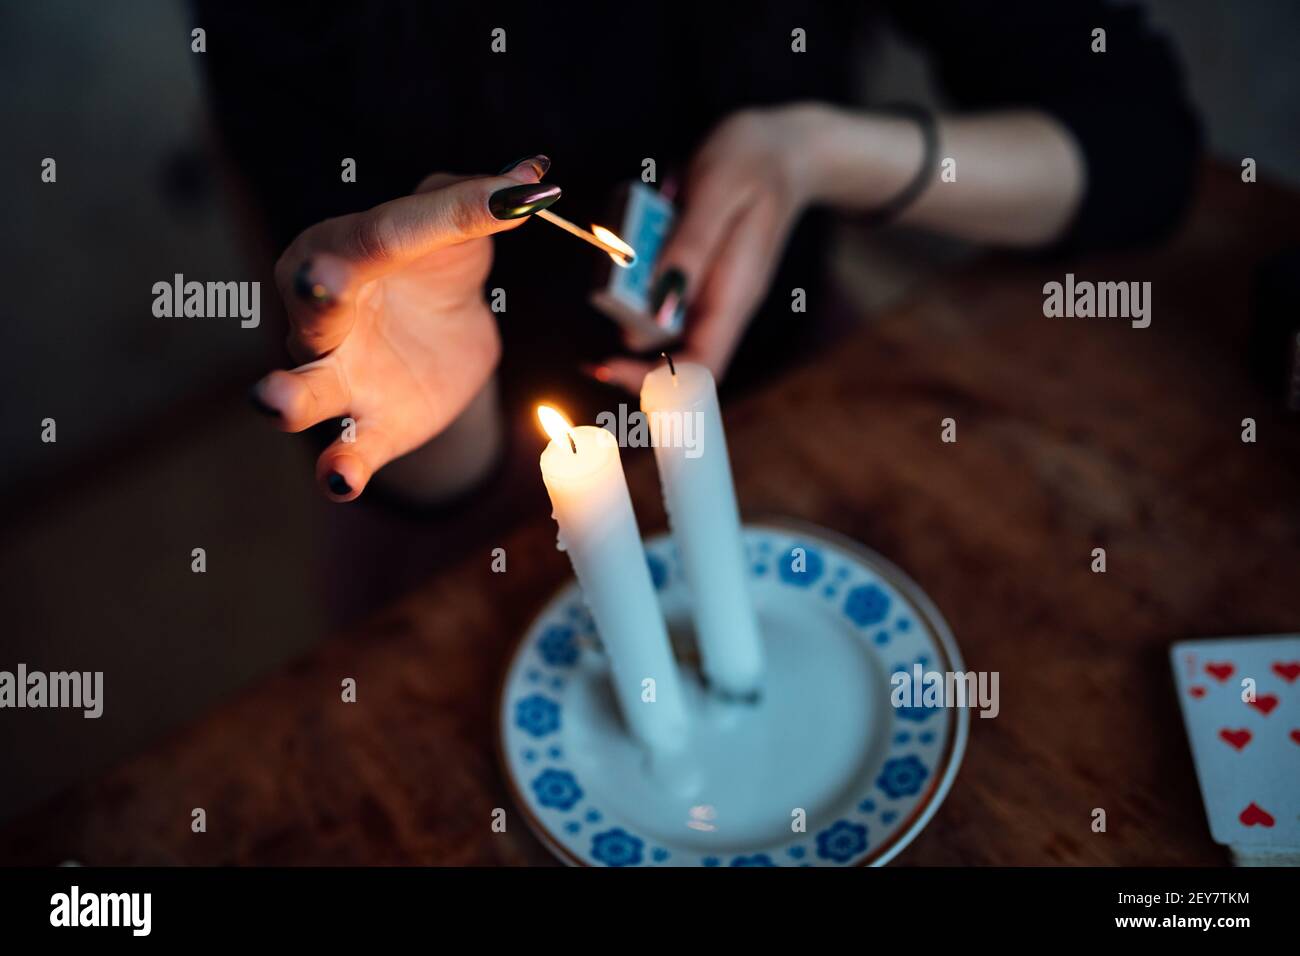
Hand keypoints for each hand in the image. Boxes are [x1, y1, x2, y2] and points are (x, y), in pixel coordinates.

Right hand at [250, 157, 559, 500]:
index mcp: (341, 247)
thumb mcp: (458, 232)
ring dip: (291, 395)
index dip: (447, 216)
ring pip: (308, 387)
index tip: (510, 199)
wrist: (443, 336)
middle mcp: (323, 313)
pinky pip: (350, 451)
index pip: (392, 231)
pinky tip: (340, 481)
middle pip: (317, 305)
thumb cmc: (433, 267)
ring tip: (274, 399)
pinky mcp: (368, 426)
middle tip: (323, 282)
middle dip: (319, 294)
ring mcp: (339, 374)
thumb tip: (531, 175)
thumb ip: (481, 204)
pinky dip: (342, 467)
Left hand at [591, 105, 822, 390]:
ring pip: (662, 323)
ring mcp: (714, 292)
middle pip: (675, 355)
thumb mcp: (715, 190)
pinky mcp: (701, 276)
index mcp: (734, 294)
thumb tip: (657, 309)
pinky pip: (662, 290)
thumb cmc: (754, 159)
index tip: (607, 364)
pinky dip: (640, 271)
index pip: (701, 367)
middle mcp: (724, 304)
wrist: (789, 147)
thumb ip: (689, 247)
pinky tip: (643, 225)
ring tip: (634, 230)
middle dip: (631, 328)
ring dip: (632, 292)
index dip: (655, 381)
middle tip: (609, 281)